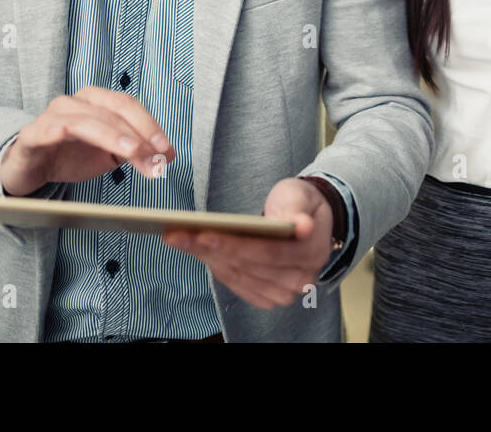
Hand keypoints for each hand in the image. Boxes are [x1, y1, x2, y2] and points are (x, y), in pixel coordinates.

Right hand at [0, 86, 172, 196]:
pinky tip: (69, 135)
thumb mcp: (110, 156)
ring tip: (132, 152)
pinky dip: (59, 129)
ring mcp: (53, 116)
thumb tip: (167, 155)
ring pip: (87, 120)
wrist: (31, 168)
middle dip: (138, 134)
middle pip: (112, 110)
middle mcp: (76, 103)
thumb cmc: (70, 156)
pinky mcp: (32, 134)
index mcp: (96, 102)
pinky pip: (47, 128)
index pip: (128, 106)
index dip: (149, 125)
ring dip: (113, 136)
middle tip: (155, 156)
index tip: (165, 148)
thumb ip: (137, 152)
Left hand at [162, 177, 333, 308]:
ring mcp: (284, 292)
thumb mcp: (299, 195)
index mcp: (313, 252)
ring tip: (178, 238)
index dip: (236, 245)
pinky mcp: (267, 296)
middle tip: (177, 234)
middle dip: (209, 250)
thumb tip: (302, 225)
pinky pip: (235, 284)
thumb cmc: (299, 203)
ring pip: (237, 276)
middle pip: (248, 267)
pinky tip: (194, 249)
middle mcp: (300, 280)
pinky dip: (214, 265)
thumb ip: (297, 209)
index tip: (204, 233)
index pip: (269, 253)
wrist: (307, 220)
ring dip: (205, 258)